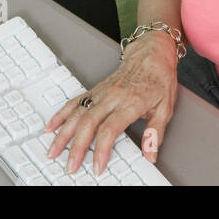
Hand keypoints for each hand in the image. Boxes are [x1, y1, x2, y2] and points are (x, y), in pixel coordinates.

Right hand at [44, 32, 178, 175]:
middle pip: (88, 123)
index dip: (101, 149)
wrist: (152, 52)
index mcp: (131, 103)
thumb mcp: (166, 107)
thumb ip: (156, 132)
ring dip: (63, 134)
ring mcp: (101, 93)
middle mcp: (113, 97)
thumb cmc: (159, 78)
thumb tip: (150, 154)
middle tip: (71, 165)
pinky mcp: (95, 89)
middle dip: (77, 147)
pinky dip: (61, 115)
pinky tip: (51, 127)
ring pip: (77, 114)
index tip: (97, 166)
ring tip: (54, 151)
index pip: (110, 129)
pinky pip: (74, 102)